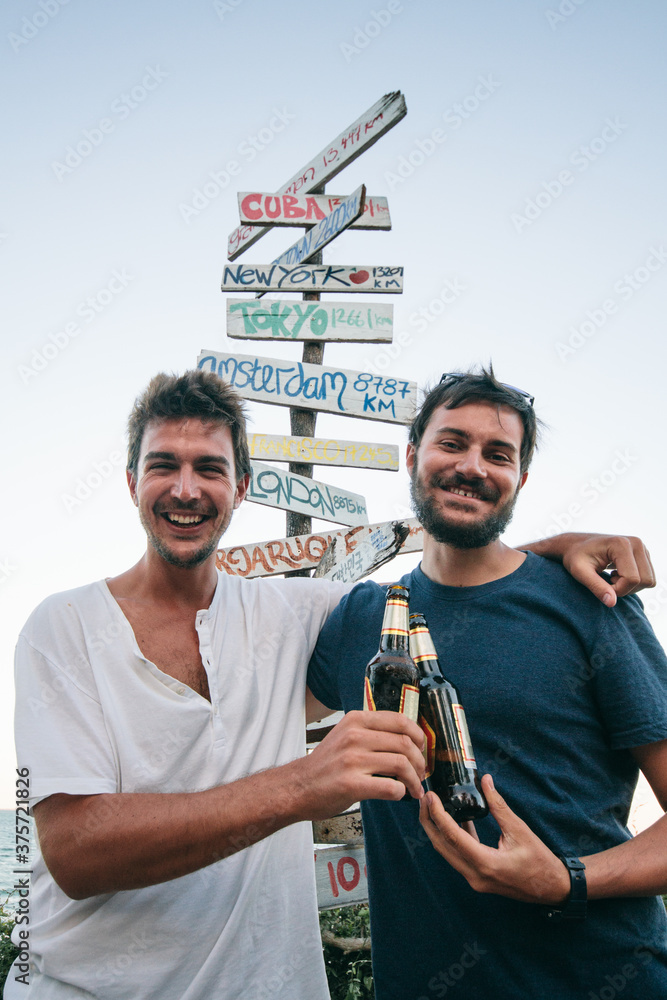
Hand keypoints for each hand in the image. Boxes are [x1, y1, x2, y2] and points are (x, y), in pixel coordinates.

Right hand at [298, 710, 425, 818]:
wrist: (297, 787)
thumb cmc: (325, 765)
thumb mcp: (345, 735)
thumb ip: (371, 732)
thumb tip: (407, 739)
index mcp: (355, 720)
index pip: (399, 720)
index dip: (418, 735)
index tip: (421, 748)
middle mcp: (354, 736)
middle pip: (404, 743)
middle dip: (419, 761)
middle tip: (420, 773)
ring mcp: (352, 760)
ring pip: (401, 764)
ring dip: (414, 779)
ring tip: (413, 788)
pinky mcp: (351, 784)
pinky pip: (391, 787)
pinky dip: (401, 792)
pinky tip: (398, 795)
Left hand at [419, 775, 569, 903]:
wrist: (553, 889)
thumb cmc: (540, 860)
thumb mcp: (519, 830)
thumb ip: (498, 806)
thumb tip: (485, 780)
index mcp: (486, 864)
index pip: (453, 837)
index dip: (438, 815)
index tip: (430, 797)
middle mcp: (475, 875)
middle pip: (442, 846)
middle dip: (429, 822)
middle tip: (424, 798)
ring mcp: (475, 880)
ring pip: (447, 852)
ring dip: (438, 830)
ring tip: (433, 806)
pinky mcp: (478, 878)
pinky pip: (458, 856)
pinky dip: (453, 838)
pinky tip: (455, 819)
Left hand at [561, 533, 654, 606]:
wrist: (576, 545)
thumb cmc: (575, 557)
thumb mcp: (580, 572)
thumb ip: (596, 586)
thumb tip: (612, 602)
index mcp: (621, 544)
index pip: (632, 579)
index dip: (618, 589)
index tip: (602, 585)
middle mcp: (636, 543)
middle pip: (645, 580)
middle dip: (626, 588)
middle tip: (607, 582)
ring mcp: (642, 548)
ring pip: (648, 580)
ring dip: (630, 586)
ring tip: (612, 577)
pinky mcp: (644, 554)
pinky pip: (647, 578)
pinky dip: (634, 582)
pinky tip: (618, 574)